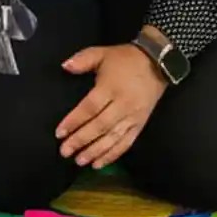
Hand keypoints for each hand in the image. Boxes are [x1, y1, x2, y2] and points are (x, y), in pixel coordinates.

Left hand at [56, 43, 167, 168]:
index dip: (74, 121)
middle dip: (81, 140)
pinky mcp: (140, 125)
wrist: (158, 63)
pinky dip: (113, 155)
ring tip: (79, 161)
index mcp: (110, 87)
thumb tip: (64, 67)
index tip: (59, 133)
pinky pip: (126, 143)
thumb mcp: (102, 53)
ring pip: (113, 138)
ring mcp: (133, 117)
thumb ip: (82, 60)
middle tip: (65, 151)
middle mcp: (122, 105)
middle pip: (100, 126)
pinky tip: (99, 163)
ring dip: (95, 151)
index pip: (90, 108)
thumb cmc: (125, 59)